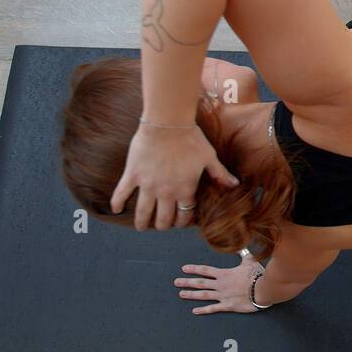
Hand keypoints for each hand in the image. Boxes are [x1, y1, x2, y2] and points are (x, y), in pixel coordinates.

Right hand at [110, 122, 238, 230]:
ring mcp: (147, 185)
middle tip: (161, 226)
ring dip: (142, 222)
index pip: (185, 213)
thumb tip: (235, 184)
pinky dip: (117, 203)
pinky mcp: (133, 175)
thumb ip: (220, 174)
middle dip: (163, 225)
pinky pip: (122, 193)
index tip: (181, 222)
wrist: (167, 124)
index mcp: (185, 189)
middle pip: (164, 218)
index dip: (183, 221)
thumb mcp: (209, 157)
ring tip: (141, 227)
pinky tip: (116, 210)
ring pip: (143, 212)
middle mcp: (166, 192)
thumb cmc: (191, 138)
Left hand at [175, 259, 262, 314]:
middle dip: (187, 282)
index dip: (194, 269)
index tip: (184, 269)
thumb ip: (243, 255)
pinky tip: (195, 311)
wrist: (263, 289)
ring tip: (181, 294)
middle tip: (176, 282)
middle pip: (200, 282)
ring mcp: (223, 296)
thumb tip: (242, 248)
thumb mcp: (250, 262)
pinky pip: (213, 308)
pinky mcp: (228, 306)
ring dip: (191, 294)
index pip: (205, 270)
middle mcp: (220, 285)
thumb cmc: (257, 275)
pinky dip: (203, 310)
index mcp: (224, 274)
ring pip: (203, 295)